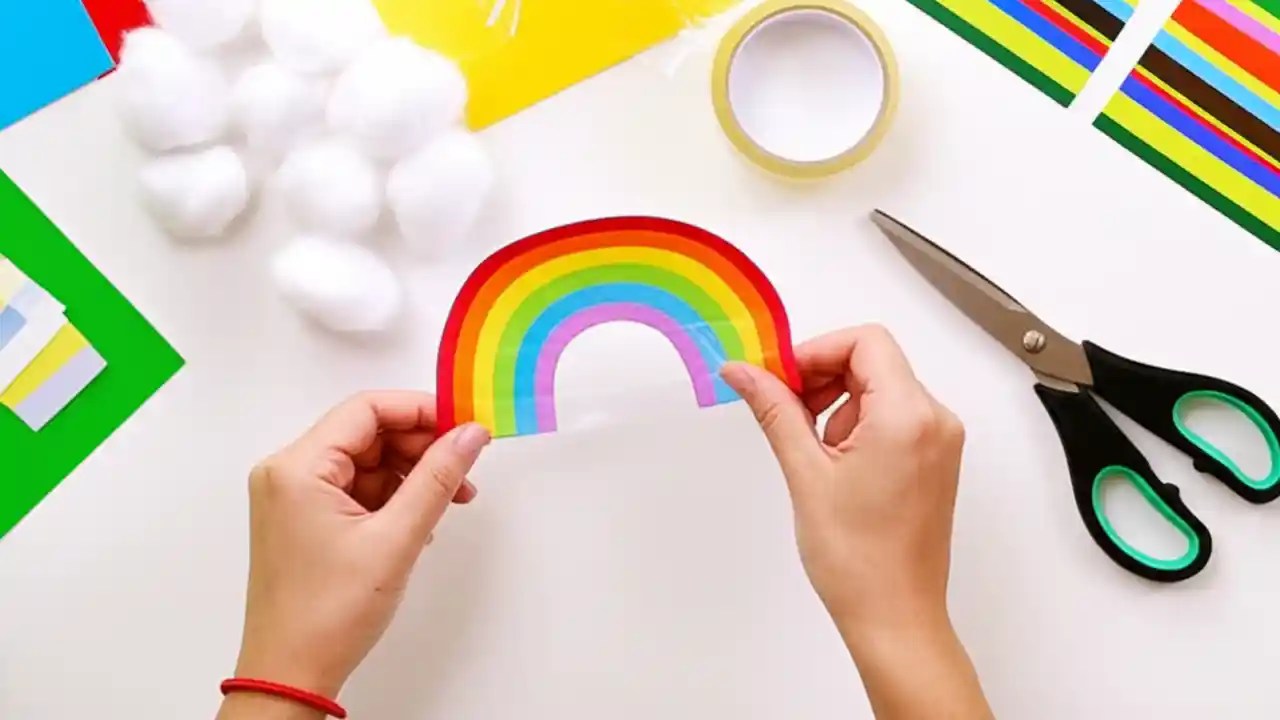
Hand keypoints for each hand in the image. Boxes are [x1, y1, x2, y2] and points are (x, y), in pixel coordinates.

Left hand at [217, 392, 490, 718]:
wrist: (289, 676)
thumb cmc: (329, 614)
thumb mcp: (397, 539)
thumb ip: (437, 479)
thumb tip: (471, 434)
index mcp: (297, 467)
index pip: (366, 409)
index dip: (420, 411)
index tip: (464, 428)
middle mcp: (288, 473)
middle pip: (367, 433)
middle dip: (420, 447)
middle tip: (465, 470)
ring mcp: (293, 497)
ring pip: (366, 462)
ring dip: (411, 475)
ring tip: (451, 501)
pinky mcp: (304, 519)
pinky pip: (356, 489)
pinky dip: (392, 497)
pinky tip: (420, 521)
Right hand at [721, 325, 989, 717]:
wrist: (895, 616)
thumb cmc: (859, 560)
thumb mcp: (805, 472)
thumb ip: (775, 410)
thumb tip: (743, 371)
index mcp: (908, 417)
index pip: (865, 341)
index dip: (815, 351)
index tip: (781, 377)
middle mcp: (935, 421)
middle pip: (874, 361)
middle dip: (824, 377)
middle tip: (785, 410)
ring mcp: (940, 441)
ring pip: (882, 389)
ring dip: (839, 404)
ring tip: (815, 454)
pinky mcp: (936, 460)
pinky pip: (895, 417)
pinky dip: (858, 425)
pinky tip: (836, 465)